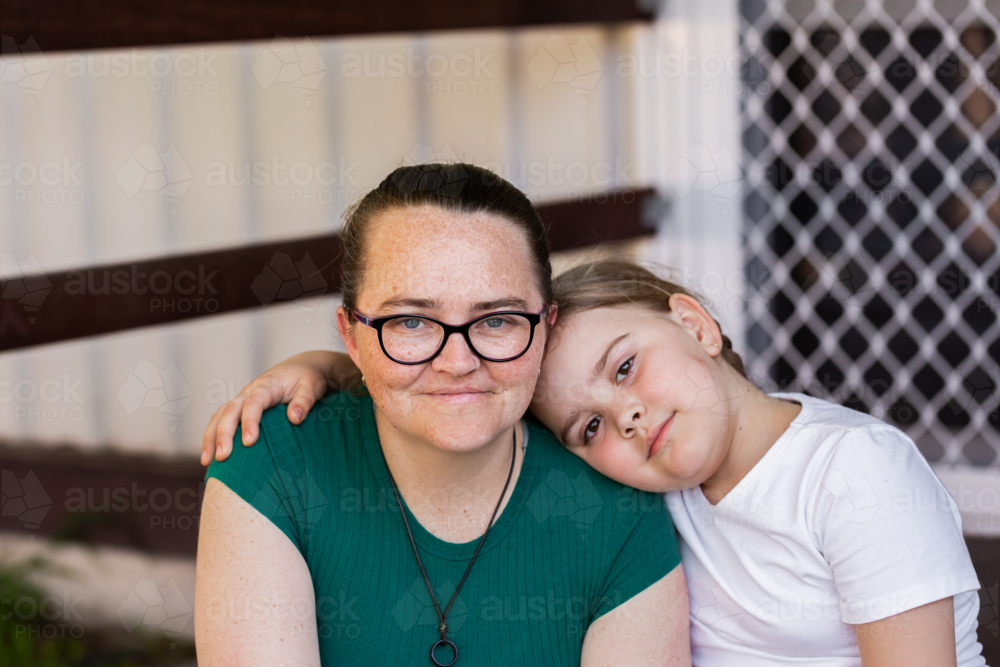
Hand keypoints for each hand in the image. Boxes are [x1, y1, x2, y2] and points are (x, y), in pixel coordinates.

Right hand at [200, 351, 355, 463]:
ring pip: (219, 416)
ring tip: (208, 461)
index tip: (248, 442)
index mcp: (267, 385)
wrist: (300, 367)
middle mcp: (249, 391)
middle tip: (223, 457)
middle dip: (223, 434)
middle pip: (230, 410)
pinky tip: (211, 457)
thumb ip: (304, 400)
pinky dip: (212, 436)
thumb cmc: (307, 378)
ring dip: (211, 437)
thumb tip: (294, 418)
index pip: (254, 403)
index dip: (249, 422)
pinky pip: (221, 420)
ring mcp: (242, 399)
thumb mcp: (312, 385)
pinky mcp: (239, 408)